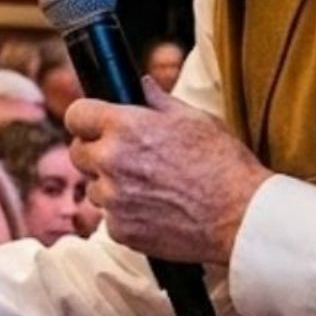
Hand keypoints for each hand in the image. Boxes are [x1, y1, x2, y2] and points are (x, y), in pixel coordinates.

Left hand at [65, 80, 270, 265]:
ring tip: (149, 186)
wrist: (240, 216)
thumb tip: (142, 84)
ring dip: (111, 186)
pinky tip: (155, 209)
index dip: (86, 118)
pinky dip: (125, 214)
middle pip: (78, 153)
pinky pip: (110, 218)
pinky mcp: (120, 230)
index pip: (76, 114)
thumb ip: (158, 100)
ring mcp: (113, 200)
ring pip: (94, 188)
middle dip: (96, 151)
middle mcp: (112, 162)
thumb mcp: (195, 119)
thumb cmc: (223, 164)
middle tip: (126, 156)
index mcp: (126, 127)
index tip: (94, 124)